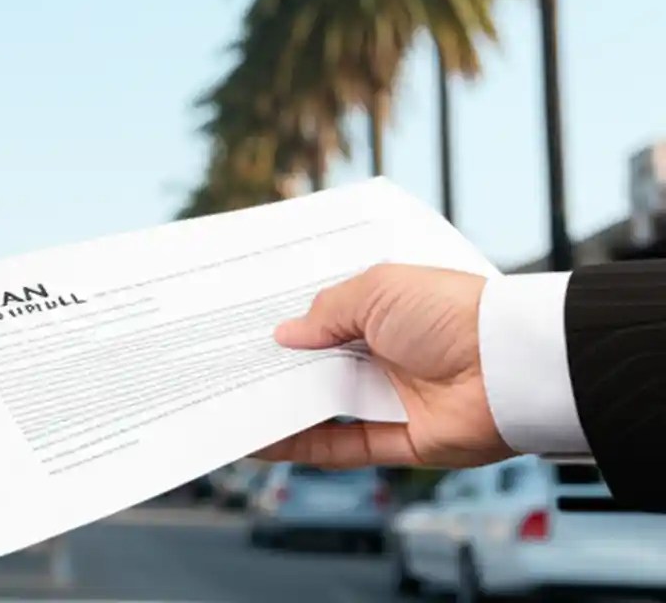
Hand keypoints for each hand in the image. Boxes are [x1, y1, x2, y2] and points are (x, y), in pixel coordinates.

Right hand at [256, 264, 514, 468]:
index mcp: (384, 314)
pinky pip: (340, 448)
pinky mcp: (398, 440)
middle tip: (230, 370)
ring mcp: (391, 400)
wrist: (509, 365)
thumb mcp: (378, 290)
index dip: (290, 327)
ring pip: (323, 410)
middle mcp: (386, 357)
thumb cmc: (454, 314)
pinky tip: (263, 442)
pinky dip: (301, 448)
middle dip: (277, 370)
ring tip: (232, 407)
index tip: (249, 332)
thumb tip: (287, 334)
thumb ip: (327, 311)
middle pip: (319, 368)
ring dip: (281, 410)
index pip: (326, 321)